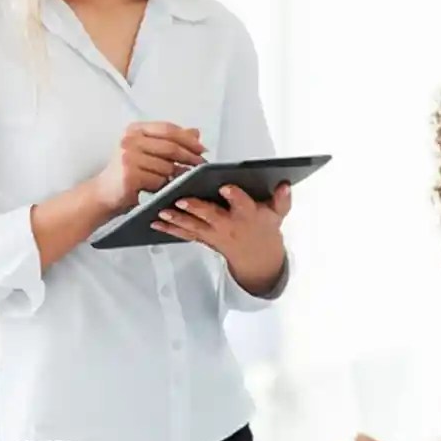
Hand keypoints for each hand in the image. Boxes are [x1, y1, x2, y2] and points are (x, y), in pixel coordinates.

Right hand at [92, 122, 206, 213]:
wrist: (103, 194)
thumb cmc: (128, 174)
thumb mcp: (148, 152)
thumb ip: (170, 141)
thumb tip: (196, 132)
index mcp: (134, 129)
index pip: (167, 128)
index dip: (188, 138)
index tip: (202, 148)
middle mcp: (129, 140)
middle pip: (169, 146)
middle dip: (189, 156)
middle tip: (201, 165)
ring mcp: (127, 157)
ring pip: (166, 165)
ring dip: (177, 174)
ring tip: (182, 179)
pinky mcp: (129, 175)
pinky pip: (158, 180)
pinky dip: (164, 185)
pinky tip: (165, 188)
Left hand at [151, 183, 291, 294]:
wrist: (256, 255)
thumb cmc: (264, 225)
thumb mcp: (278, 213)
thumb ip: (282, 199)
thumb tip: (285, 184)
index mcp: (248, 214)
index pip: (242, 203)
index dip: (235, 196)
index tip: (226, 187)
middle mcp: (229, 225)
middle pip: (211, 216)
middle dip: (196, 208)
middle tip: (181, 200)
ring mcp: (214, 234)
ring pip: (193, 226)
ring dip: (176, 220)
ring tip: (161, 211)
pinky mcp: (203, 238)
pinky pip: (184, 234)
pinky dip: (169, 229)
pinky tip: (155, 221)